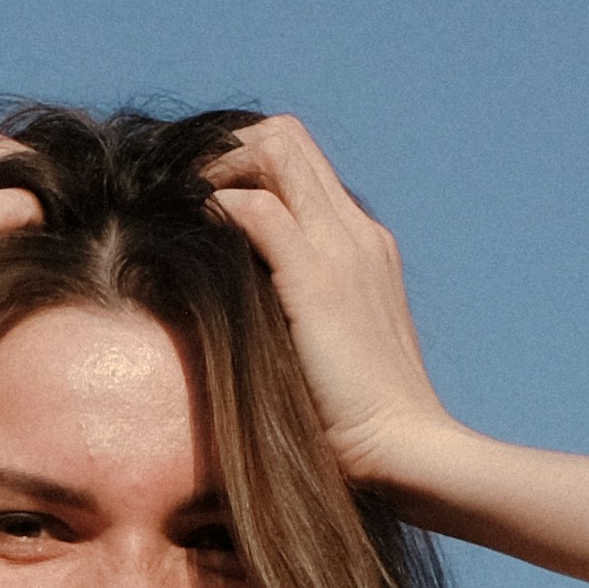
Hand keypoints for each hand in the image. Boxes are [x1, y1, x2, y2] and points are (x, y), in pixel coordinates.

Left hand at [203, 115, 475, 483]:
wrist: (406, 450)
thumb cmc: (358, 419)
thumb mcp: (325, 346)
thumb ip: (293, 308)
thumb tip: (232, 297)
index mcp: (364, 244)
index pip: (300, 161)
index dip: (245, 162)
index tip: (203, 200)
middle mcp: (358, 232)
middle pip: (286, 138)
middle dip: (224, 150)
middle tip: (182, 194)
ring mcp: (343, 249)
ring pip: (275, 150)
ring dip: (217, 167)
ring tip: (182, 209)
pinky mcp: (319, 279)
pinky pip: (258, 208)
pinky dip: (218, 206)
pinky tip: (195, 238)